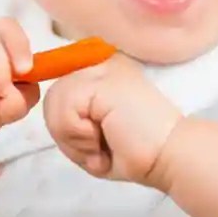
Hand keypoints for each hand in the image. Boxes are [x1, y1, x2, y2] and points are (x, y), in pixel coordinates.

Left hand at [43, 55, 181, 185]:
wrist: (169, 154)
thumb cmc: (134, 151)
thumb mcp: (90, 132)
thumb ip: (66, 116)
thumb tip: (48, 108)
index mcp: (100, 70)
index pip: (59, 92)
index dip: (68, 123)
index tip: (99, 138)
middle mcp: (100, 62)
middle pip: (52, 99)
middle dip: (67, 133)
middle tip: (99, 146)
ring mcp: (100, 67)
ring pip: (54, 104)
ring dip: (73, 137)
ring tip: (102, 142)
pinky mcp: (101, 80)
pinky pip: (64, 111)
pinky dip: (78, 135)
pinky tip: (104, 137)